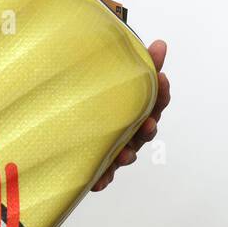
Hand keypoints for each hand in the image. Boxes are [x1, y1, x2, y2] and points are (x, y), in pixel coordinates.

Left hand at [91, 39, 169, 191]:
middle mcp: (129, 127)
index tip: (162, 80)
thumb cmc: (94, 85)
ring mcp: (114, 144)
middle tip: (147, 123)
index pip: (156, 100)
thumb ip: (136, 59)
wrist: (65, 98)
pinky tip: (98, 182)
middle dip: (147, 127)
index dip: (161, 92)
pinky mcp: (96, 160)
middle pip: (145, 131)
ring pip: (126, 153)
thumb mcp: (110, 68)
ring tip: (123, 154)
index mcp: (136, 105)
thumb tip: (161, 44)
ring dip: (126, 155)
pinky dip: (101, 178)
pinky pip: (101, 172)